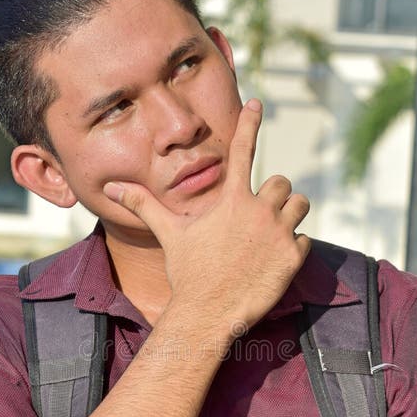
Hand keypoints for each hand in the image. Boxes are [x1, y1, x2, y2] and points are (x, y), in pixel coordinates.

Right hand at [104, 99, 310, 338]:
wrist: (208, 312)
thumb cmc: (188, 272)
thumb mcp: (169, 234)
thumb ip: (145, 205)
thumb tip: (112, 187)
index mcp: (231, 199)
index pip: (243, 150)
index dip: (249, 124)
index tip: (257, 104)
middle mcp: (259, 210)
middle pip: (283, 182)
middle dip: (275, 195)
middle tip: (261, 216)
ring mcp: (279, 233)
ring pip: (300, 205)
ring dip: (290, 215)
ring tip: (273, 234)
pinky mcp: (293, 257)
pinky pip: (305, 239)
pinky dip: (294, 247)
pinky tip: (274, 261)